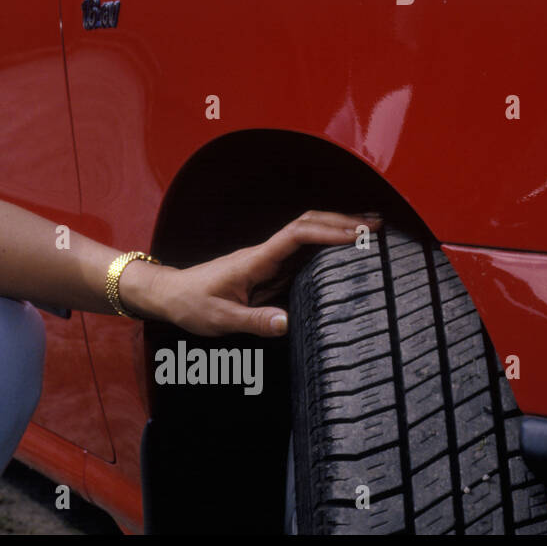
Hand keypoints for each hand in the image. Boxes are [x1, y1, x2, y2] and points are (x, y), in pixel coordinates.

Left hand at [131, 211, 383, 336]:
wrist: (169, 295)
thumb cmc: (191, 304)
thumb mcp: (221, 319)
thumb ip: (255, 321)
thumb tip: (288, 323)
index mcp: (255, 260)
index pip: (297, 236)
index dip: (329, 232)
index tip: (358, 235)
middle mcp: (264, 254)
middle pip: (306, 225)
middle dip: (341, 221)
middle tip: (377, 227)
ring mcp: (266, 260)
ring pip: (305, 236)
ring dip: (336, 230)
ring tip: (371, 232)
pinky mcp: (266, 270)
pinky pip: (300, 253)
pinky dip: (324, 248)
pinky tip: (343, 254)